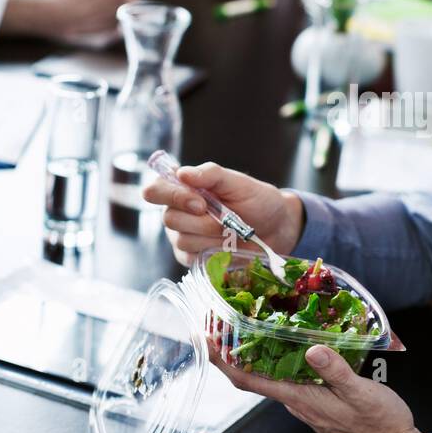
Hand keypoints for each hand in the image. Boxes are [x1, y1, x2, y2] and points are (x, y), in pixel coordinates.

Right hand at [143, 160, 304, 266]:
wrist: (276, 228)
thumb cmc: (257, 201)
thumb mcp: (238, 183)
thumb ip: (211, 175)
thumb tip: (182, 173)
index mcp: (183, 189)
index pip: (155, 190)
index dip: (173, 197)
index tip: (201, 203)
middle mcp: (178, 212)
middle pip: (170, 219)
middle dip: (203, 221)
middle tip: (228, 220)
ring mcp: (183, 237)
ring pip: (183, 241)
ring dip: (213, 238)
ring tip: (231, 232)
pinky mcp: (192, 258)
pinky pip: (192, 259)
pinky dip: (214, 252)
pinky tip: (228, 246)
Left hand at [208, 338, 427, 432]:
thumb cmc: (380, 426)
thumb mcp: (361, 393)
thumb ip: (336, 371)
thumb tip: (311, 349)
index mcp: (302, 399)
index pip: (249, 380)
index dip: (223, 360)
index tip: (205, 339)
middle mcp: (298, 403)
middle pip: (254, 376)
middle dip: (234, 351)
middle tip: (224, 321)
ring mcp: (308, 405)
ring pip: (273, 378)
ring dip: (257, 355)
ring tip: (253, 325)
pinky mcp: (320, 404)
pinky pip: (292, 380)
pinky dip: (282, 361)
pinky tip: (293, 346)